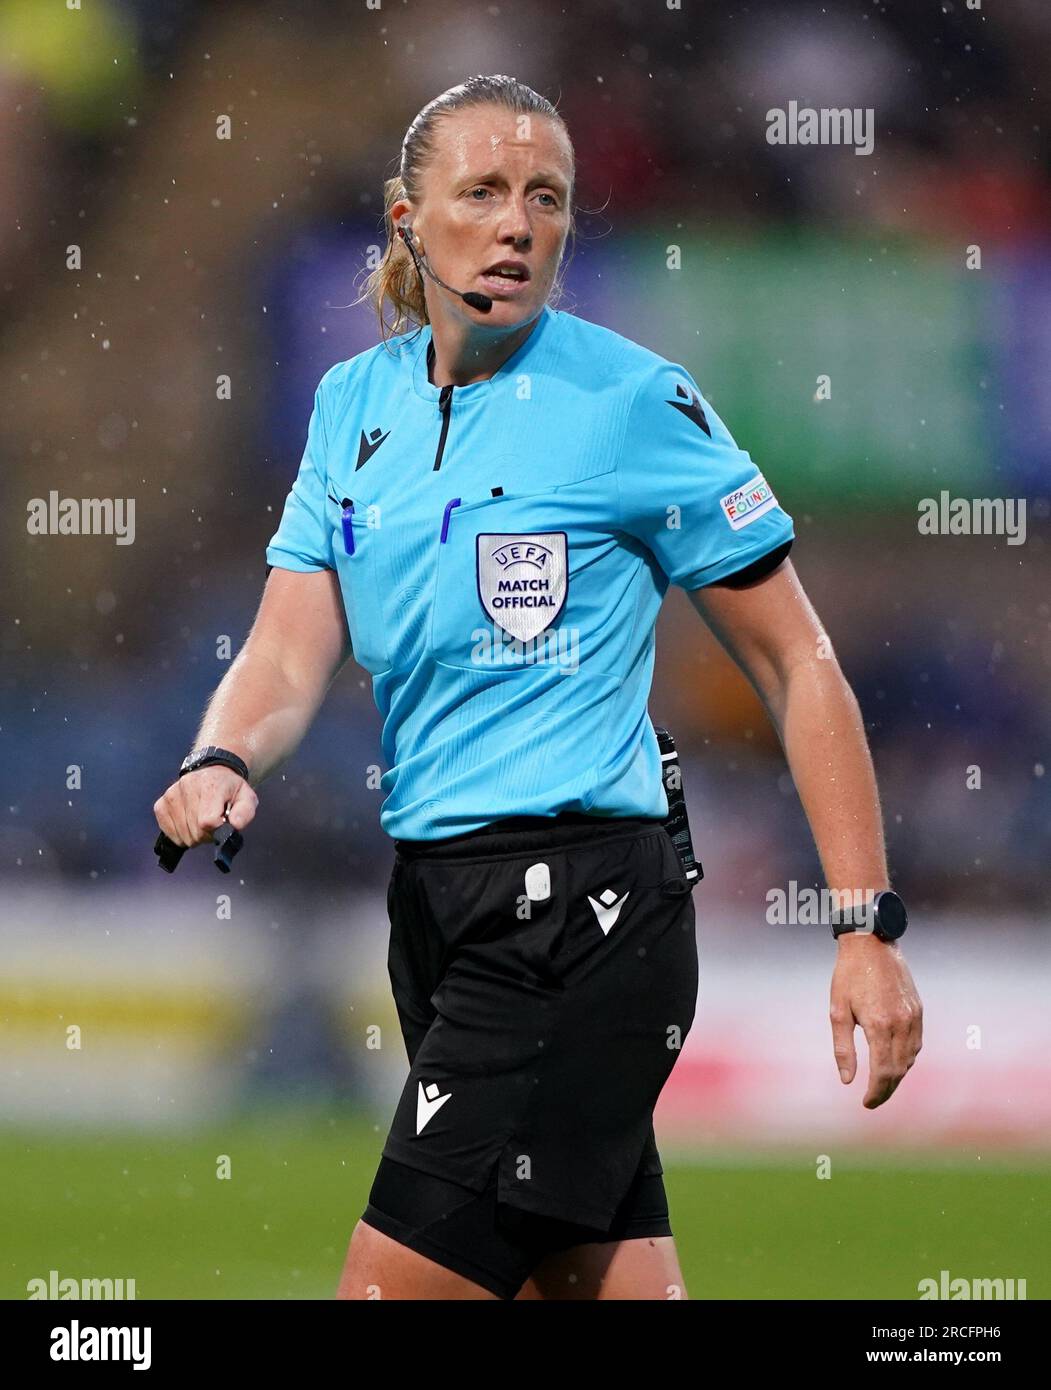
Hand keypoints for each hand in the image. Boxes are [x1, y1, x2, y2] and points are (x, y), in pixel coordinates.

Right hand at [153, 766, 257, 851]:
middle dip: (207, 834)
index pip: (207, 822)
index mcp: (211, 785)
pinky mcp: (161, 804)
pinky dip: (180, 834)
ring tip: (202, 821)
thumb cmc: (230, 790)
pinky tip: (189, 822)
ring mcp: (171, 795)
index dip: (217, 830)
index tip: (222, 824)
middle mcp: (187, 787)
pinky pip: (169, 833)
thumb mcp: (247, 798)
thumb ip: (245, 812)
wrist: (213, 774)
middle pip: (195, 832)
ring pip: (182, 836)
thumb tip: (235, 824)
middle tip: (213, 823)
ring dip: (194, 835)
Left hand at [830, 935, 922, 1107]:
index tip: (866, 1104)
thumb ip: (843, 1048)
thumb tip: (847, 1080)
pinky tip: (895, 1061)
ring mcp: (913, 1017)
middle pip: (899, 1070)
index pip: (883, 1072)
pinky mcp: (918, 1009)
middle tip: (873, 1100)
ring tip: (882, 1084)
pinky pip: (916, 1043)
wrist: (871, 943)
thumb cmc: (848, 975)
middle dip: (887, 1089)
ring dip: (898, 1075)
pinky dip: (907, 1058)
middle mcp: (901, 1024)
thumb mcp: (837, 1011)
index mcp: (879, 1025)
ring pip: (910, 1058)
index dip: (876, 1093)